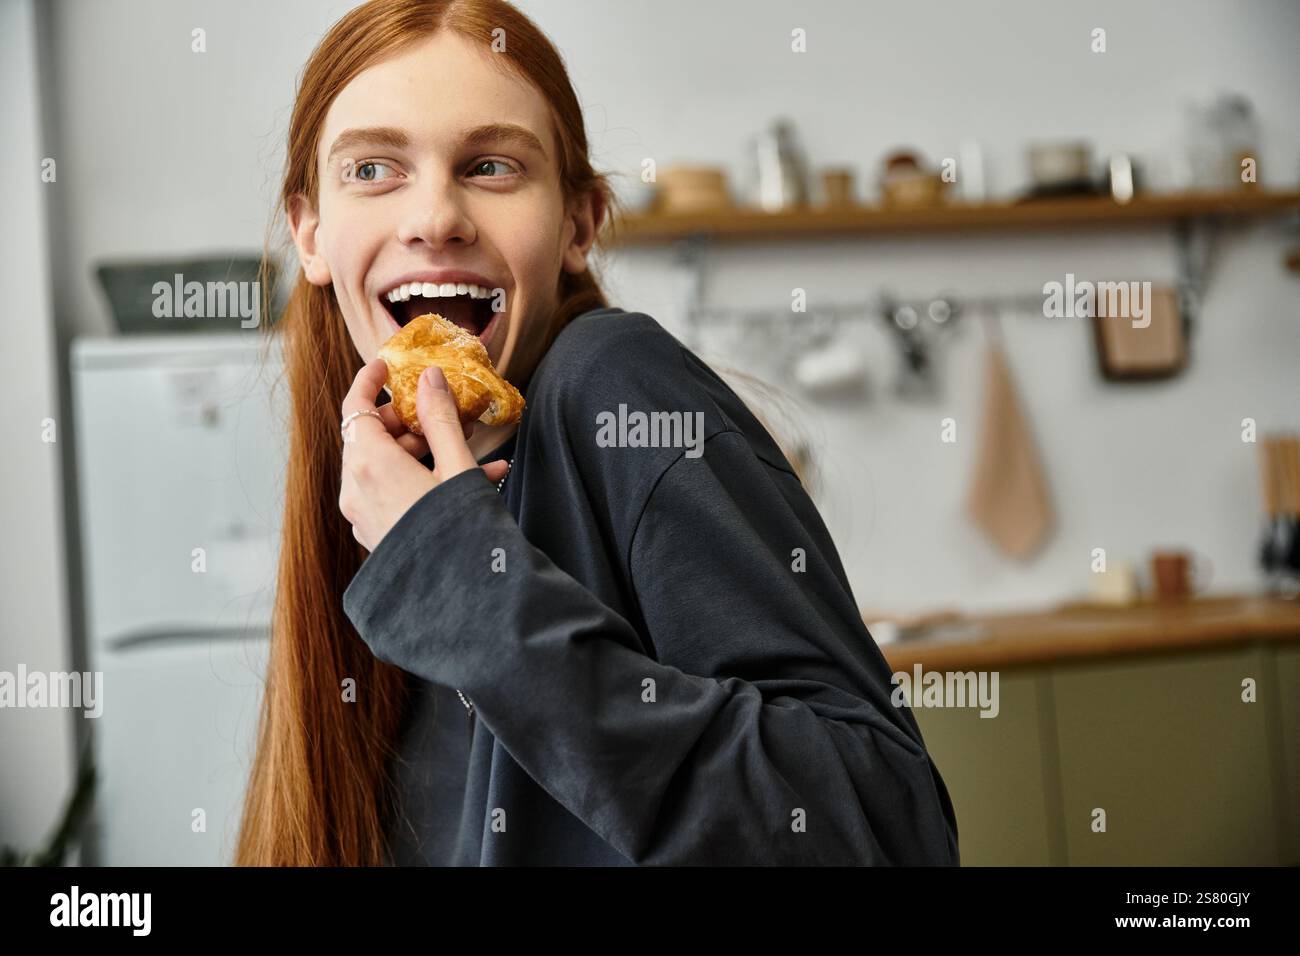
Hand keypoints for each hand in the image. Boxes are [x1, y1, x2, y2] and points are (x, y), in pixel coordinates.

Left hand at [339, 358, 509, 550]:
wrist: (459, 600)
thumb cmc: (458, 530)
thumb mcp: (456, 466)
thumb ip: (440, 417)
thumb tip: (429, 377)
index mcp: (369, 464)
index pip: (355, 406)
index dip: (370, 380)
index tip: (389, 366)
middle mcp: (356, 488)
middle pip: (373, 436)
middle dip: (412, 421)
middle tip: (450, 415)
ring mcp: (363, 514)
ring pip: (387, 465)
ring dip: (426, 451)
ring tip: (474, 450)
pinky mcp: (377, 533)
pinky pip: (393, 493)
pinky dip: (423, 478)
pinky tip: (471, 481)